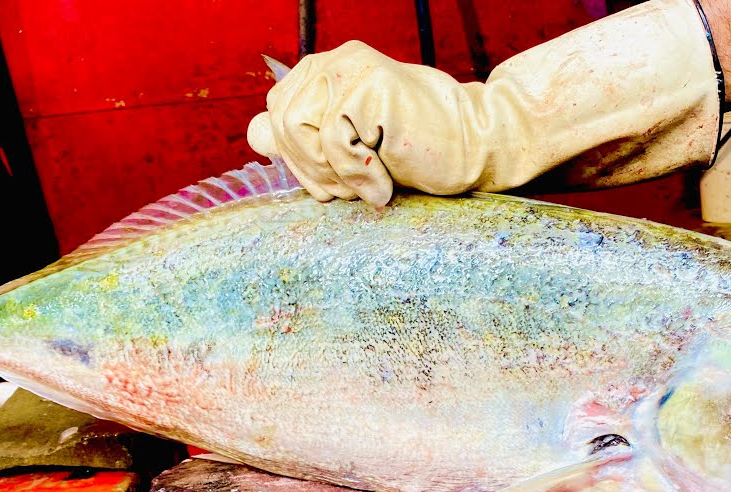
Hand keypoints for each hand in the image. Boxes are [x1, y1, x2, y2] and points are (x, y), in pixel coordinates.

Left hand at [248, 0, 721, 204]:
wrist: (477, 142)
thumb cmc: (417, 147)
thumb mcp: (350, 144)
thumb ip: (304, 136)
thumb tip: (253, 133)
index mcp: (324, 72)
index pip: (275, 119)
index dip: (297, 161)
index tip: (333, 186)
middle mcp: (333, 62)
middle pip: (283, 125)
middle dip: (311, 169)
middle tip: (352, 188)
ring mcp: (350, 70)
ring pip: (303, 134)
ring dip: (335, 174)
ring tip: (369, 185)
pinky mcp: (368, 88)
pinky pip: (335, 143)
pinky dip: (358, 177)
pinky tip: (384, 187)